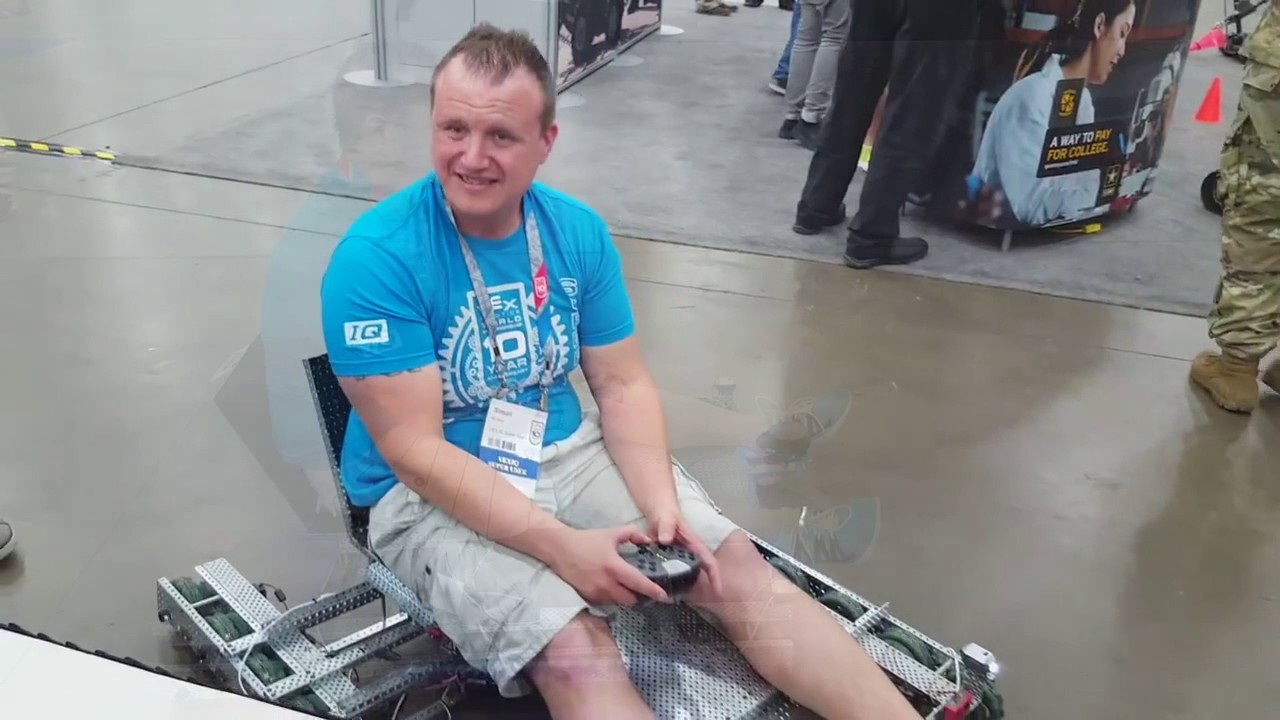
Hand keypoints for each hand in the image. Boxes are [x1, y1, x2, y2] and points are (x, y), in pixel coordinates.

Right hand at [547, 526, 669, 606]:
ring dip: (624, 598)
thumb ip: (632, 534)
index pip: (639, 584)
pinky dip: (611, 598)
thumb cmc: (587, 540)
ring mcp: (596, 592)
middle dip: (638, 596)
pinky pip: (605, 603)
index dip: (653, 591)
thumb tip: (648, 540)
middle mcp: (606, 583)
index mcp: (615, 567)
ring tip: (625, 587)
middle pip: (630, 600)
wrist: (560, 548)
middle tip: (641, 589)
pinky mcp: (587, 597)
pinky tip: (610, 587)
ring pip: (618, 603)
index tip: (664, 596)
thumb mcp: (612, 533)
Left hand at [646, 505, 721, 595]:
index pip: (709, 562)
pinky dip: (668, 582)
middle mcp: (690, 553)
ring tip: (673, 600)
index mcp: (694, 545)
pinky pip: (672, 573)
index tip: (718, 591)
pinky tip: (660, 591)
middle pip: (700, 573)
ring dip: (683, 588)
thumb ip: (666, 527)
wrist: (658, 512)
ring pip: (686, 575)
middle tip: (694, 604)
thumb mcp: (667, 518)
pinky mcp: (670, 559)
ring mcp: (680, 557)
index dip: (715, 577)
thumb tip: (666, 539)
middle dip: (701, 589)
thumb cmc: (667, 513)